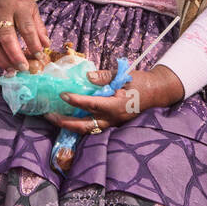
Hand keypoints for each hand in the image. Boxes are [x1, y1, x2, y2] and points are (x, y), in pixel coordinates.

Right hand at [0, 0, 49, 68]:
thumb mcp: (30, 7)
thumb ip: (38, 26)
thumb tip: (46, 45)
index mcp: (18, 7)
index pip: (26, 27)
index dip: (33, 43)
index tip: (40, 55)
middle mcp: (1, 14)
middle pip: (6, 37)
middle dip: (15, 55)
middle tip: (23, 68)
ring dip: (1, 59)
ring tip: (11, 70)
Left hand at [46, 66, 183, 135]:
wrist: (157, 92)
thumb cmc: (140, 82)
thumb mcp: (124, 75)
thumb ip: (104, 77)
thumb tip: (86, 76)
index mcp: (116, 106)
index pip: (92, 104)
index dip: (76, 100)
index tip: (62, 94)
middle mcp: (112, 119)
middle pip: (85, 126)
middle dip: (65, 122)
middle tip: (49, 115)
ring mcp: (112, 124)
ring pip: (87, 130)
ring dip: (69, 126)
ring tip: (54, 118)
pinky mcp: (111, 124)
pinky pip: (93, 127)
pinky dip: (79, 124)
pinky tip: (67, 118)